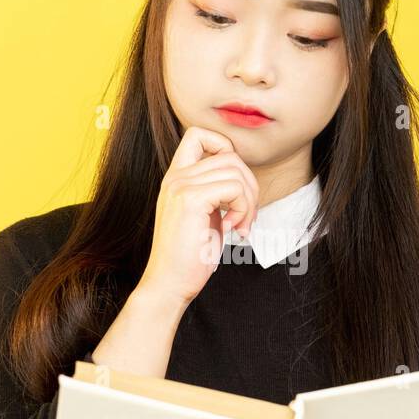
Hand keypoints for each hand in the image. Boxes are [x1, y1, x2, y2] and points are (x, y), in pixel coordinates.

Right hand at [138, 125, 259, 306]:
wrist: (169, 284)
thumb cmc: (188, 256)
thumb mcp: (204, 215)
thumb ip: (216, 192)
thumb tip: (244, 179)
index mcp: (176, 178)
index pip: (198, 134)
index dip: (225, 148)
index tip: (234, 184)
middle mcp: (175, 177)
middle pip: (229, 155)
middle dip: (249, 185)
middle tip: (247, 216)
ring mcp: (181, 186)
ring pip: (236, 171)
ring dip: (249, 201)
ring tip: (241, 226)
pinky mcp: (191, 200)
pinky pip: (234, 188)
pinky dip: (244, 209)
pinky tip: (234, 229)